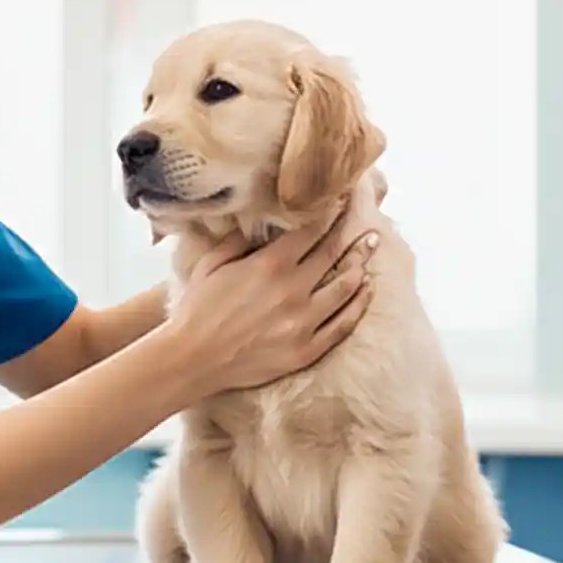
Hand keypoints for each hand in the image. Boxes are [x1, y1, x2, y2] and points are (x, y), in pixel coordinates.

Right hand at [164, 204, 379, 399]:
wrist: (192, 358)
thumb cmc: (196, 309)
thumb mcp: (210, 264)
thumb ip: (238, 241)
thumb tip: (259, 226)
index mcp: (269, 265)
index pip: (311, 231)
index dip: (329, 215)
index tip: (341, 204)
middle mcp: (292, 290)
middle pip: (333, 255)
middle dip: (352, 236)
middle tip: (369, 226)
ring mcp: (303, 322)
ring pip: (345, 288)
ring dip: (360, 266)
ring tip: (370, 253)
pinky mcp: (306, 350)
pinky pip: (343, 325)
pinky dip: (359, 305)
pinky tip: (366, 291)